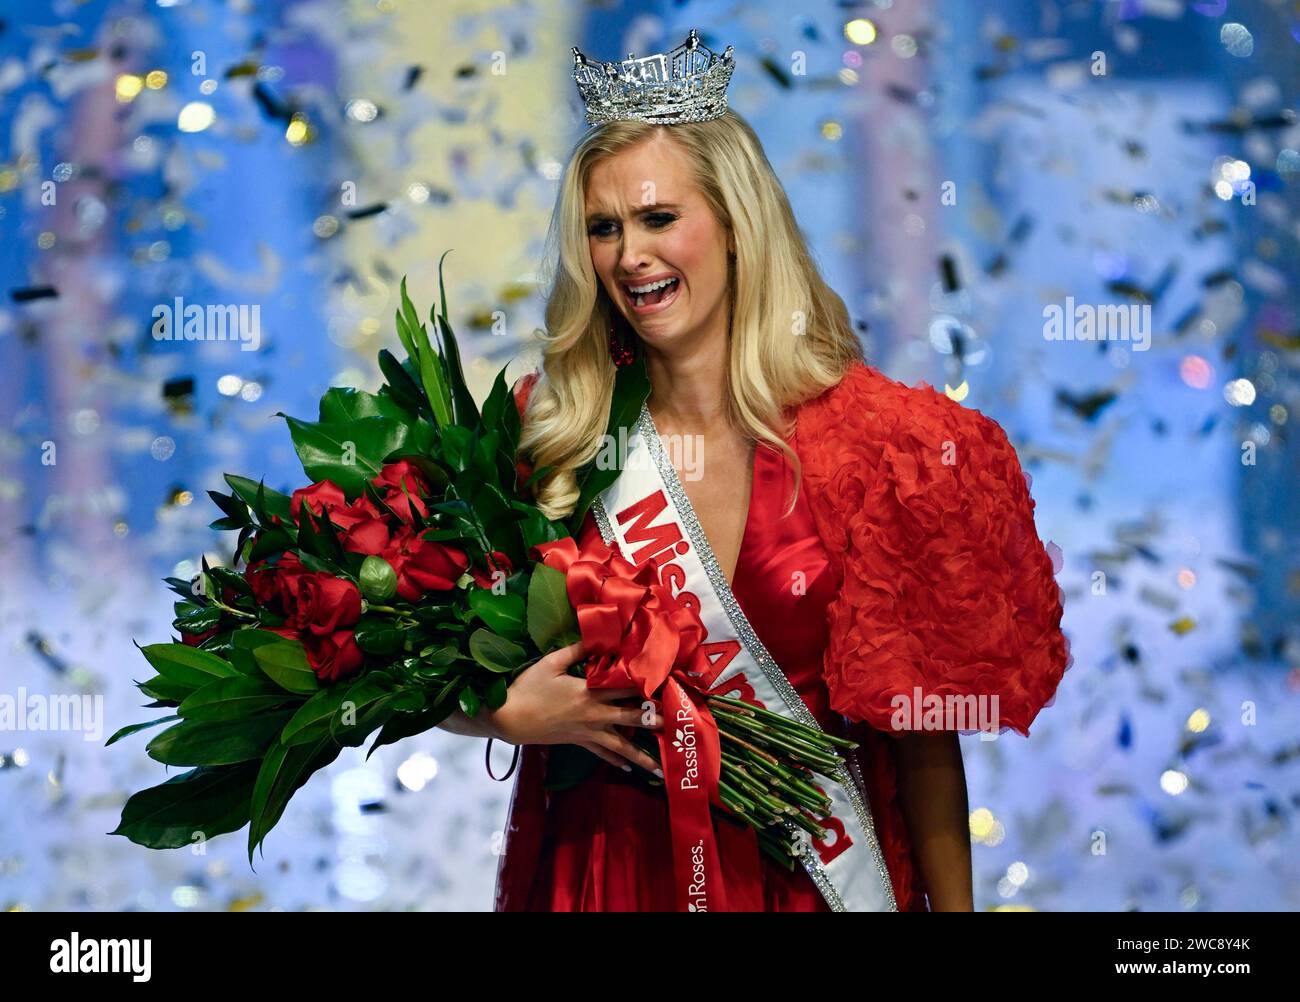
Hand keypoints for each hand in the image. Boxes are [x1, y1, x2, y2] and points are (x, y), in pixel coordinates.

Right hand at [487, 640, 662, 774]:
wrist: (509, 718)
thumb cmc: (528, 687)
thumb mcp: (551, 662)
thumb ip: (576, 649)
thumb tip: (597, 635)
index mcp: (589, 692)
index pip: (625, 688)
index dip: (648, 686)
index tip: (669, 685)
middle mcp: (594, 714)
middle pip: (631, 717)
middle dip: (655, 721)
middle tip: (678, 725)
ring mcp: (587, 731)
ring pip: (620, 744)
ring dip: (641, 756)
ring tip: (660, 768)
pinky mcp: (578, 742)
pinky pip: (601, 753)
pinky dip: (616, 760)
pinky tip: (628, 767)